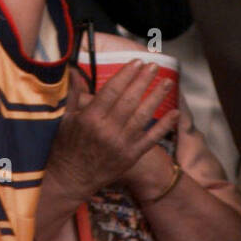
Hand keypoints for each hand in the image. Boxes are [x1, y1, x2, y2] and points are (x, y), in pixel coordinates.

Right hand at [46, 59, 178, 203]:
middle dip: (143, 81)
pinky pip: (151, 139)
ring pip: (143, 116)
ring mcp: (122, 144)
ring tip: (167, 82)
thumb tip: (75, 71)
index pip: (112, 90)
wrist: (71, 178)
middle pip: (130, 100)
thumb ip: (73, 94)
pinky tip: (175, 114)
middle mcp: (108, 129)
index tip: (136, 62)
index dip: (126, 75)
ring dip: (156, 98)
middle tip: (154, 66)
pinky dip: (164, 126)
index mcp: (90, 117)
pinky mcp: (131, 156)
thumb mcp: (65, 118)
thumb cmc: (65, 146)